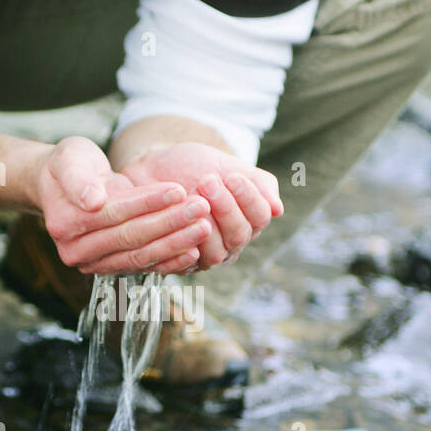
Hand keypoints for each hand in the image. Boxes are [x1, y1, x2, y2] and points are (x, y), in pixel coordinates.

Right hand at [34, 136, 212, 275]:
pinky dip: (169, 261)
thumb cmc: (69, 166)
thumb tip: (92, 200)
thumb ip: (77, 179)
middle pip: (131, 238)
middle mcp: (76, 251)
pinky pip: (143, 266)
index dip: (148, 202)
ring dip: (175, 242)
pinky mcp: (111, 266)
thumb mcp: (68, 160)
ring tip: (203, 227)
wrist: (63, 185)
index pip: (115, 214)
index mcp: (64, 224)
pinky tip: (193, 252)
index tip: (178, 190)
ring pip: (140, 255)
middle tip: (201, 208)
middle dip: (169, 223)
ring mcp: (94, 263)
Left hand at [117, 142, 283, 269]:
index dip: (248, 198)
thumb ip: (256, 183)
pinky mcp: (179, 264)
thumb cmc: (192, 167)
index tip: (231, 177)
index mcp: (248, 220)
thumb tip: (277, 209)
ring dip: (204, 225)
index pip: (260, 217)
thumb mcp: (227, 165)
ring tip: (190, 198)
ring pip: (216, 252)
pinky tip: (177, 223)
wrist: (152, 170)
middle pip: (239, 235)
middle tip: (206, 181)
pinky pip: (184, 263)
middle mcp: (231, 243)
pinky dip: (182, 245)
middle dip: (225, 207)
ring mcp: (205, 256)